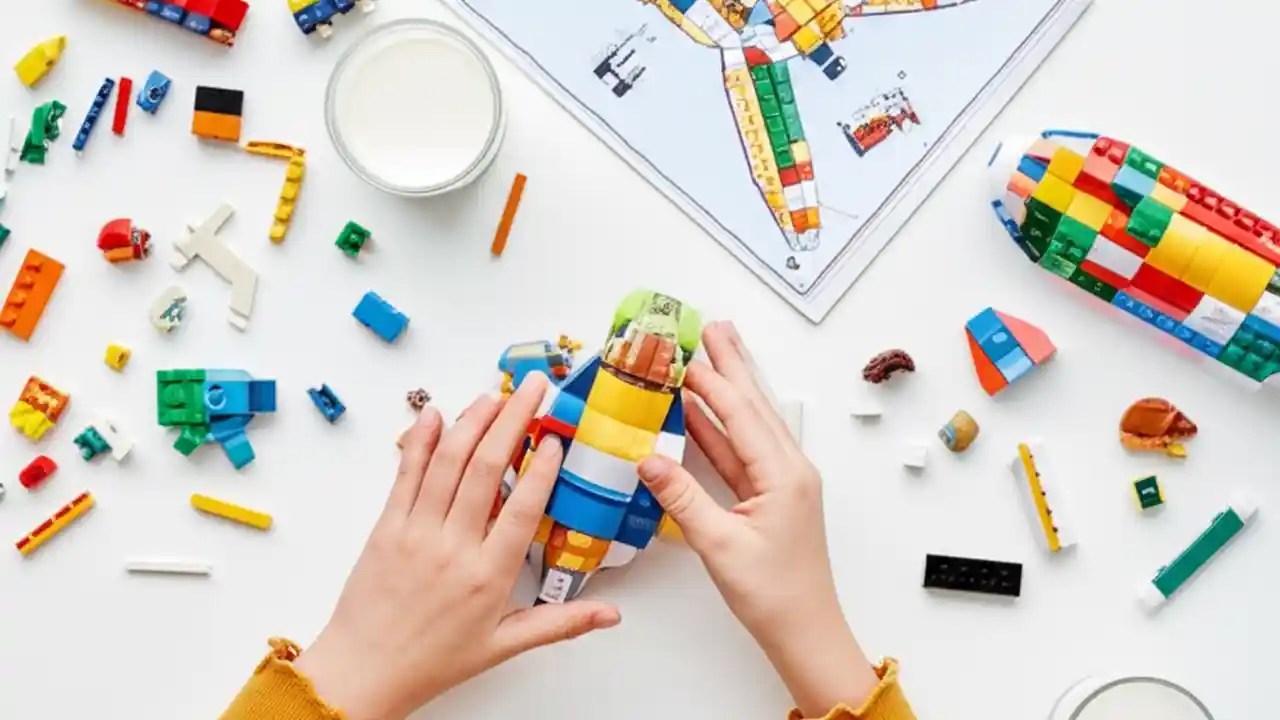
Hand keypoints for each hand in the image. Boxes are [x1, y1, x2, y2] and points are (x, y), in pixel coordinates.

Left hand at [295, 374, 620, 718]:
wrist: (363, 673)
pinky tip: (435, 414)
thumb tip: (611, 615)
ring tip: (495, 394)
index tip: (556, 438)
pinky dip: (419, 440)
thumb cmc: (432, 661)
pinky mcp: (386, 527)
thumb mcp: (504, 646)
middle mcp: (452, 547)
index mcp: (487, 576)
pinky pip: (405, 475)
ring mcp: (416, 533)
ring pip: (447, 463)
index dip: (541, 469)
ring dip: (473, 421)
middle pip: (486, 469)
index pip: (522, 509)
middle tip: (533, 389)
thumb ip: (561, 623)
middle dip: (513, 420)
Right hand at [637, 322, 878, 716]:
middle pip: (753, 405)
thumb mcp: (720, 546)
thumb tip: (648, 457)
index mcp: (784, 475)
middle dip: (732, 364)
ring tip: (708, 355)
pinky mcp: (770, 497)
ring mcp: (781, 482)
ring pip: (748, 425)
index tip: (688, 349)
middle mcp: (789, 470)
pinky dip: (719, 429)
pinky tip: (699, 415)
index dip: (713, 380)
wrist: (805, 632)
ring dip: (727, 390)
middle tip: (711, 327)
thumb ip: (682, 498)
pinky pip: (741, 452)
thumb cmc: (773, 595)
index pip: (742, 414)